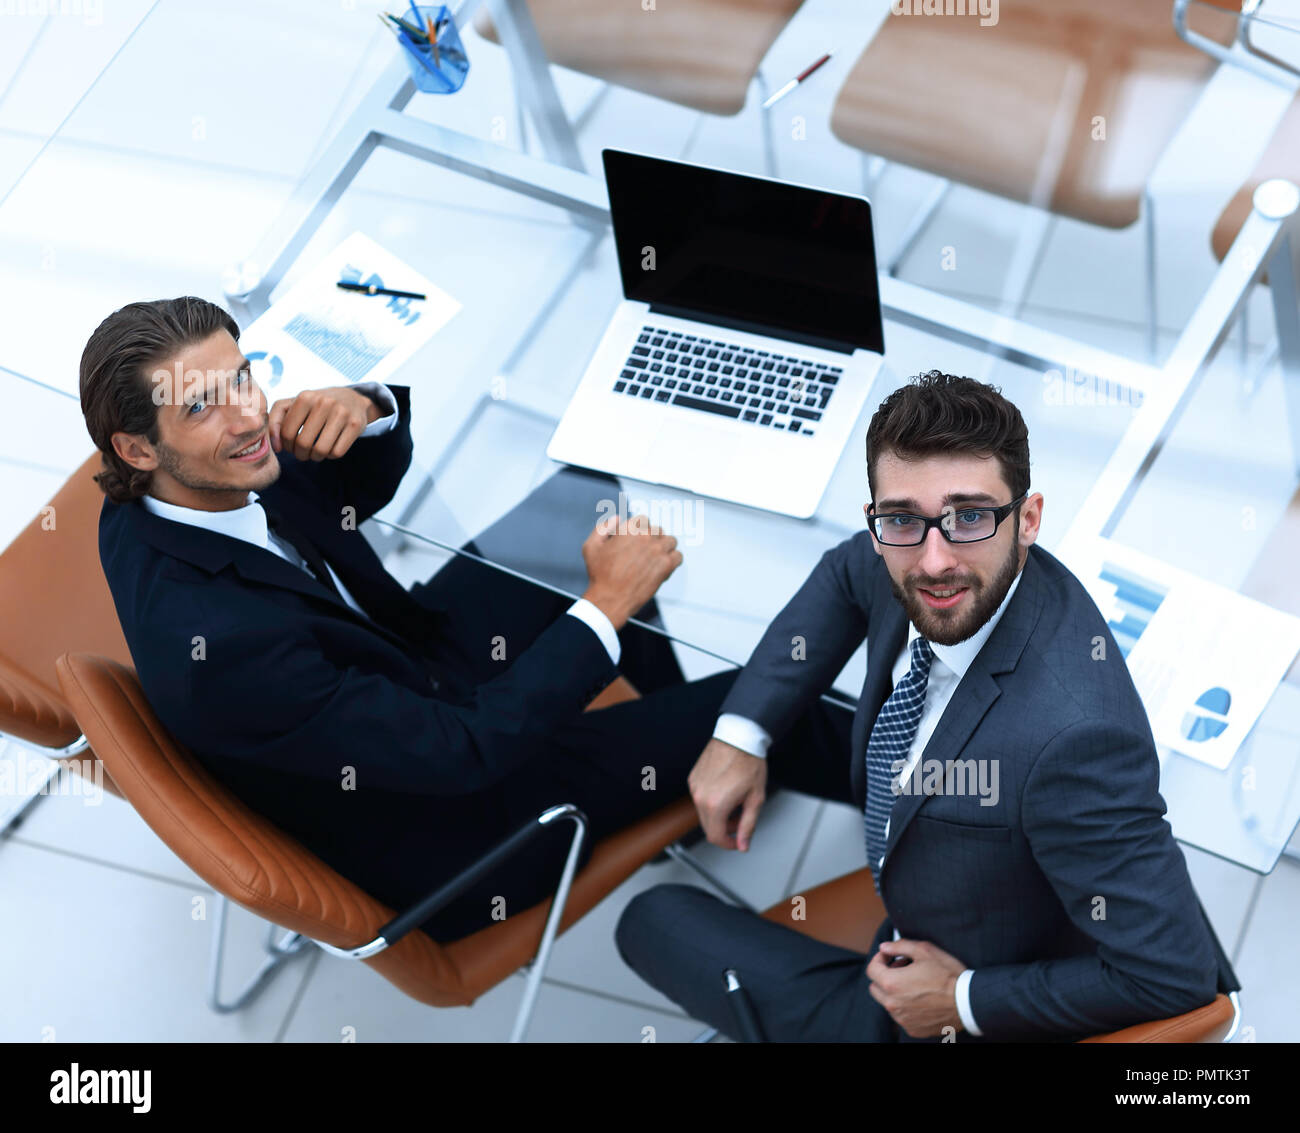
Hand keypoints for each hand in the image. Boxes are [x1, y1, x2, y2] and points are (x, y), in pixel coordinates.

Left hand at [268, 387, 379, 461]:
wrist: (352, 398)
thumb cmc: (316, 405)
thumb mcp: (293, 405)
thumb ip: (276, 421)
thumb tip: (276, 448)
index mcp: (305, 397)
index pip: (287, 433)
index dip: (286, 446)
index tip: (291, 446)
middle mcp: (324, 402)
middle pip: (303, 443)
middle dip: (300, 454)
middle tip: (303, 453)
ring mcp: (342, 413)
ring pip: (321, 450)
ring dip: (315, 457)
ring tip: (315, 452)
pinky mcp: (356, 424)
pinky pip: (337, 452)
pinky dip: (331, 456)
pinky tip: (330, 448)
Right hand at [579, 512, 681, 629]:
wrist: (610, 599)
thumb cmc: (599, 574)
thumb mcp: (590, 547)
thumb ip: (602, 528)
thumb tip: (617, 519)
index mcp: (629, 528)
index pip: (643, 520)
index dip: (640, 531)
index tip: (637, 542)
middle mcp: (645, 536)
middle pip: (658, 530)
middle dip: (652, 540)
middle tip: (644, 554)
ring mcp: (658, 550)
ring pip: (670, 541)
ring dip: (664, 549)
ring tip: (655, 560)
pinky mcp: (666, 565)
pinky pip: (678, 556)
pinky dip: (673, 561)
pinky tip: (663, 568)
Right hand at [688, 737, 766, 851]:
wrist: (739, 737)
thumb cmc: (749, 762)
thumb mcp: (755, 799)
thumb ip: (748, 825)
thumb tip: (742, 844)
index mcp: (716, 805)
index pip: (716, 837)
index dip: (728, 844)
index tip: (736, 842)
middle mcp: (701, 796)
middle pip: (708, 827)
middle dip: (724, 829)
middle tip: (739, 820)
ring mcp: (695, 786)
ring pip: (703, 813)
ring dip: (717, 815)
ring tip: (734, 802)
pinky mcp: (693, 778)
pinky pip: (700, 798)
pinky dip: (711, 801)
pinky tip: (725, 791)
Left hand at [865, 938, 966, 1037]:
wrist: (968, 1003)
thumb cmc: (948, 975)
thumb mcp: (925, 951)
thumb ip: (900, 946)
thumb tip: (885, 947)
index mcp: (892, 984)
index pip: (871, 970)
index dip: (879, 958)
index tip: (889, 955)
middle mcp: (893, 1004)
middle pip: (875, 988)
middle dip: (884, 975)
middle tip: (901, 968)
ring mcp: (902, 1019)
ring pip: (887, 1003)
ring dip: (894, 992)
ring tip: (914, 983)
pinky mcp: (913, 1029)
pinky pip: (902, 1016)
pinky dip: (906, 1007)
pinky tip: (922, 998)